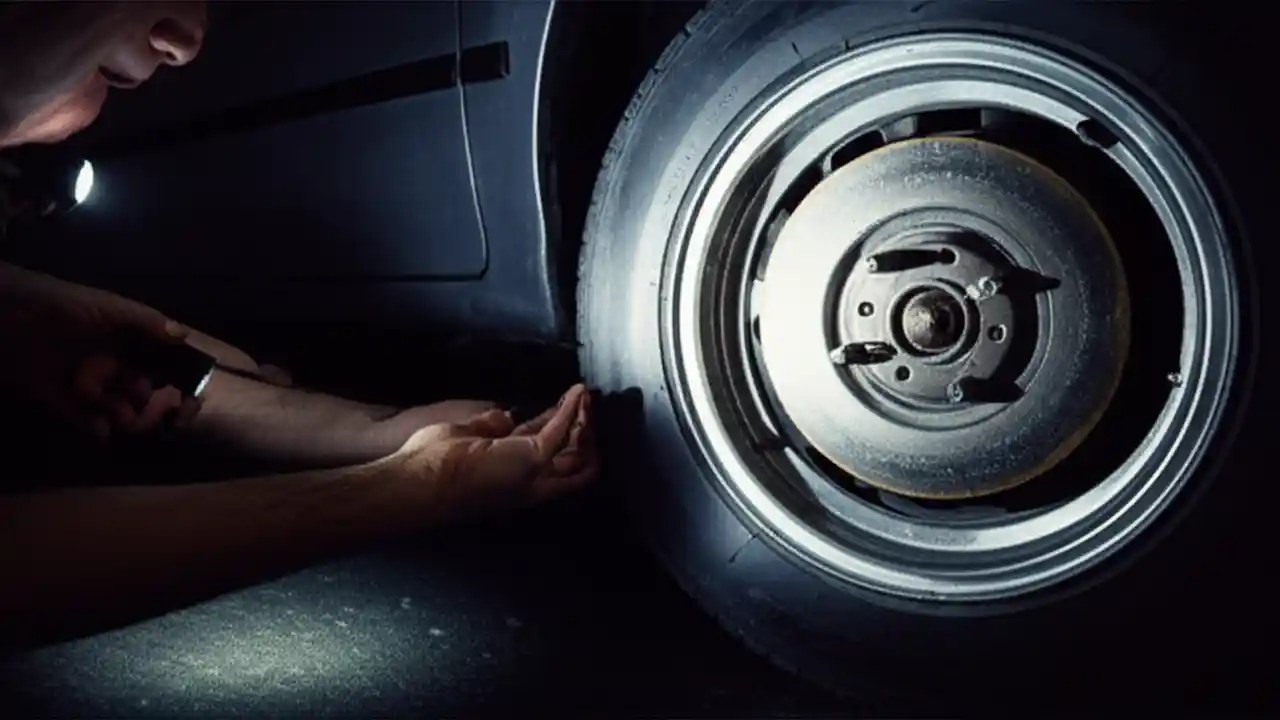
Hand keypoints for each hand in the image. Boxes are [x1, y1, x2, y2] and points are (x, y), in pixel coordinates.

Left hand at [0, 263, 196, 437]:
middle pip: (135, 383)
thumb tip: (184, 335)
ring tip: (124, 421)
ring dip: (120, 412)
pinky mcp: (53, 394)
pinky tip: (101, 430)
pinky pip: (78, 415)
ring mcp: (78, 377)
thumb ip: (144, 321)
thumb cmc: (58, 306)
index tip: (185, 392)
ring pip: (110, 401)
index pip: (152, 355)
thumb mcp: (105, 307)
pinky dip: (91, 425)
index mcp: (118, 334)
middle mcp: (103, 355)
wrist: (2, 317)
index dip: (170, 373)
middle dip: (145, 398)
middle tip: (149, 409)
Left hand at [389, 384, 597, 524]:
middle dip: (585, 435)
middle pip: (573, 461)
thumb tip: (506, 417)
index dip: (559, 431)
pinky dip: (572, 409)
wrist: (421, 481)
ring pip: (578, 452)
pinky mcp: (531, 458)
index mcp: (510, 475)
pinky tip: (578, 392)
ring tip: (585, 397)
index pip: (546, 454)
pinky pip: (561, 430)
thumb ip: (489, 428)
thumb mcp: (467, 438)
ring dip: (584, 421)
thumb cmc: (433, 463)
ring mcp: (533, 473)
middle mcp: (529, 481)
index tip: (567, 408)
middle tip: (587, 407)